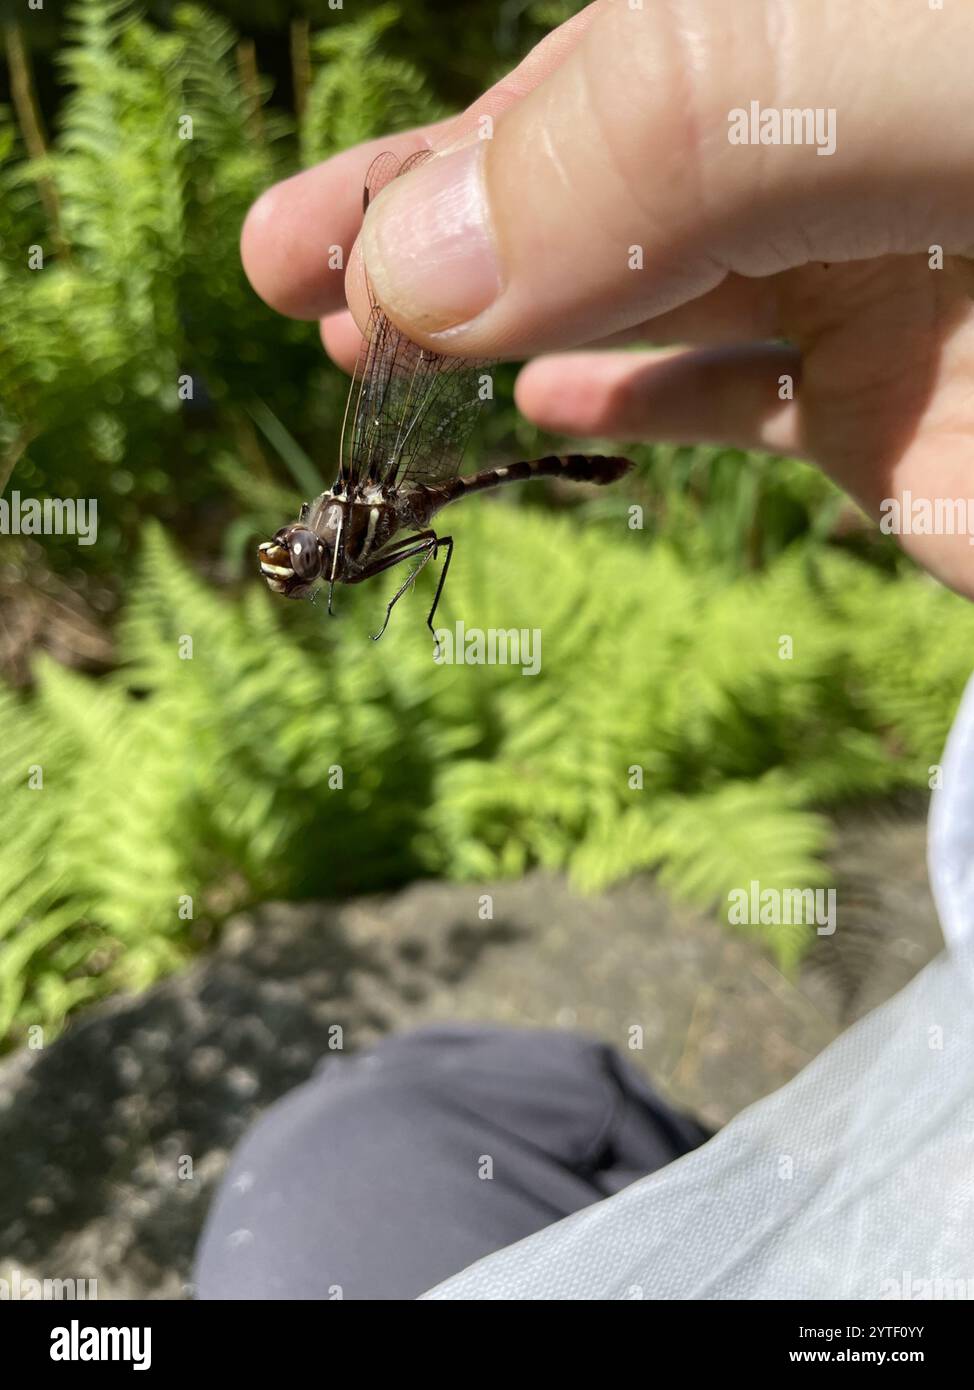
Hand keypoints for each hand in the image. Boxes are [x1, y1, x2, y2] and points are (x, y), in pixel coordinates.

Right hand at [242, 0, 973, 595]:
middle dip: (429, 252)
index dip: (418, 179)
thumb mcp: (837, 79)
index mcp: (777, 40)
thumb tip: (406, 277)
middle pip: (577, 201)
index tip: (295, 254)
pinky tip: (547, 410)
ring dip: (503, 329)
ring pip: (642, 302)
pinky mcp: (891, 420)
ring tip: (386, 362)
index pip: (563, 105)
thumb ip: (635, 156)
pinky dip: (638, 407)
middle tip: (306, 305)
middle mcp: (805, 156)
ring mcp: (855, 286)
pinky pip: (739, 401)